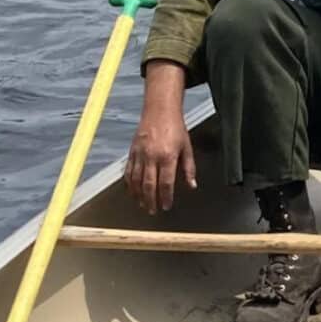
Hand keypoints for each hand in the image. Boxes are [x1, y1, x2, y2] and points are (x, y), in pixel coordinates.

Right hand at [126, 99, 196, 213]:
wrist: (160, 111)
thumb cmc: (175, 128)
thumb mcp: (187, 147)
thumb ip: (189, 168)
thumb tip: (192, 185)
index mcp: (168, 156)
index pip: (166, 183)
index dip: (166, 197)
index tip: (166, 206)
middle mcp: (152, 156)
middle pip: (149, 184)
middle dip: (150, 200)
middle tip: (152, 210)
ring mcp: (140, 154)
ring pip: (136, 180)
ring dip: (138, 194)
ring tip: (142, 204)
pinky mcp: (132, 151)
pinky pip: (128, 171)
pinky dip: (129, 183)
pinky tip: (132, 190)